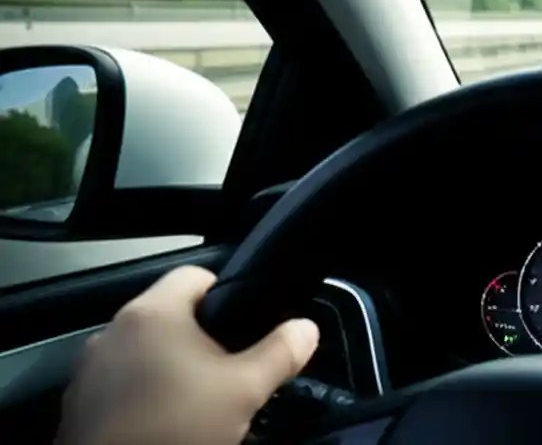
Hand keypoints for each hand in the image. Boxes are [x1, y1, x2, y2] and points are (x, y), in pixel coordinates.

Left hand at [55, 266, 318, 444]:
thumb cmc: (178, 426)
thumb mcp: (244, 391)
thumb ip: (280, 353)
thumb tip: (306, 328)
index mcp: (152, 313)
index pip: (195, 275)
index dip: (227, 295)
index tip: (244, 330)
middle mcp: (111, 329)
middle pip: (170, 315)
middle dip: (200, 339)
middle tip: (228, 373)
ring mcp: (88, 367)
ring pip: (142, 351)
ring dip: (167, 366)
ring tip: (194, 402)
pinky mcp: (76, 403)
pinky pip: (118, 382)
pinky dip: (140, 393)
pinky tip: (160, 421)